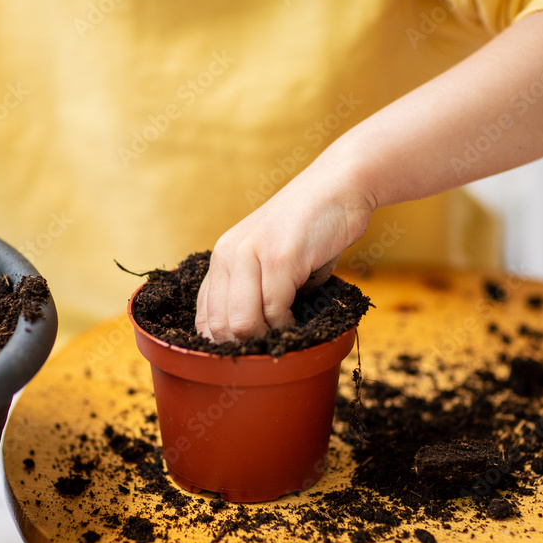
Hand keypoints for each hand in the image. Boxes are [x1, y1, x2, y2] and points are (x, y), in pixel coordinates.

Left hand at [195, 150, 373, 342]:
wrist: (338, 188)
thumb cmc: (310, 230)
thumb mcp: (271, 261)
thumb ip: (257, 293)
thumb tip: (253, 340)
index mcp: (221, 259)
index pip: (204, 319)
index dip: (223, 345)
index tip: (248, 354)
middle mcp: (228, 256)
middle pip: (219, 327)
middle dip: (245, 347)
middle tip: (270, 348)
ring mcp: (251, 255)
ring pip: (242, 324)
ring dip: (266, 339)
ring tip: (285, 337)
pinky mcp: (280, 257)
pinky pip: (274, 311)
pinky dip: (287, 326)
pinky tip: (298, 323)